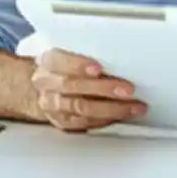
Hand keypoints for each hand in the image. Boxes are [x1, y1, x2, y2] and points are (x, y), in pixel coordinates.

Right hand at [30, 48, 146, 131]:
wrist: (42, 89)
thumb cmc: (64, 67)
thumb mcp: (69, 54)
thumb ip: (87, 54)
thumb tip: (121, 58)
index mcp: (49, 61)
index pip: (61, 61)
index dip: (79, 65)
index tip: (99, 68)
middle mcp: (48, 84)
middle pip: (74, 86)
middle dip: (103, 89)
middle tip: (128, 90)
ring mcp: (53, 105)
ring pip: (81, 108)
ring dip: (111, 109)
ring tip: (134, 107)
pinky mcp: (62, 122)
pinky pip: (84, 123)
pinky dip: (105, 120)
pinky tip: (122, 116)